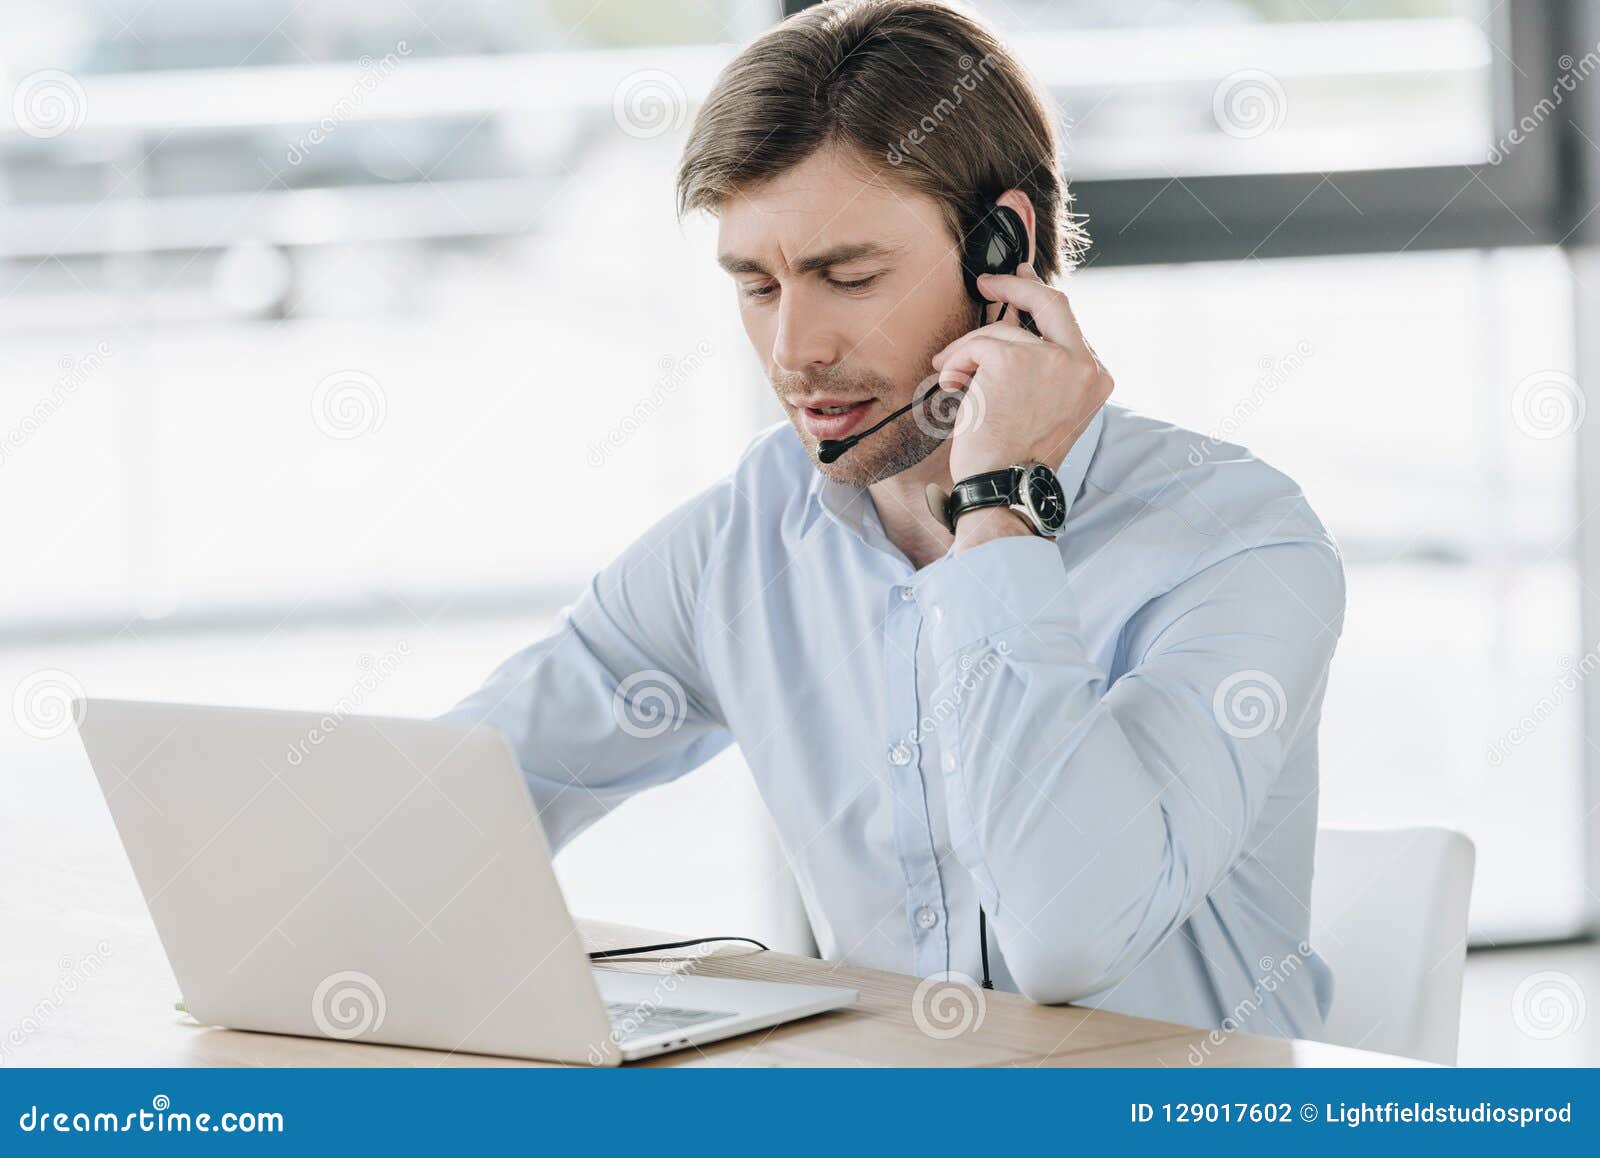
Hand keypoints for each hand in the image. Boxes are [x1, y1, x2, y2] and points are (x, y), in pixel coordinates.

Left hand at [929, 263, 1112, 483]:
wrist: (1004, 485)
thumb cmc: (1016, 457)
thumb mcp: (1045, 406)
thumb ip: (1042, 366)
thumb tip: (1014, 323)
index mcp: (1095, 378)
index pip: (1069, 324)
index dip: (1039, 300)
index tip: (1021, 281)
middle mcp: (1083, 365)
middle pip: (1051, 302)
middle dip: (1015, 287)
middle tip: (987, 284)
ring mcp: (1051, 359)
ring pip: (1001, 332)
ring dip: (968, 353)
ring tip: (955, 380)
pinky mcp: (1013, 359)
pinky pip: (977, 344)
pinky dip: (957, 362)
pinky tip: (953, 385)